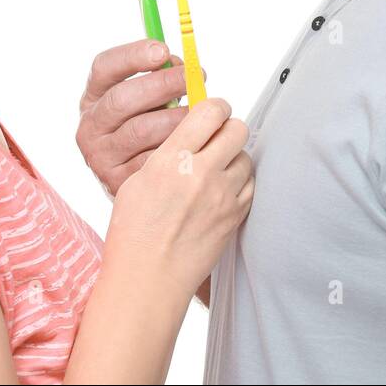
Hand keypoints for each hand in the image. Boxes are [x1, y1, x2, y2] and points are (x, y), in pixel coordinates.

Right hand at [77, 39, 206, 196]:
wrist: (140, 186)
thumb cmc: (148, 130)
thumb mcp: (144, 101)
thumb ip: (158, 78)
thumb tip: (183, 64)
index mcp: (93, 98)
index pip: (104, 67)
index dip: (133, 55)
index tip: (163, 50)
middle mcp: (90, 126)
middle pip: (122, 99)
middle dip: (163, 84)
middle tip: (195, 77)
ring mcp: (100, 156)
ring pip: (141, 130)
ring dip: (177, 117)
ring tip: (202, 115)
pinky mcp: (117, 181)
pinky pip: (153, 160)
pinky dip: (176, 148)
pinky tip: (193, 143)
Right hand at [105, 97, 253, 299]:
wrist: (148, 279)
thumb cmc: (134, 234)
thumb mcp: (137, 181)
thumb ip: (167, 153)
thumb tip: (189, 133)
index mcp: (171, 160)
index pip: (209, 112)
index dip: (213, 107)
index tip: (210, 111)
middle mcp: (201, 174)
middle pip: (237, 129)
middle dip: (228, 128)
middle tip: (218, 135)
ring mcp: (222, 197)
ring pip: (247, 156)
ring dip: (235, 157)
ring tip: (217, 168)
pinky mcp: (235, 217)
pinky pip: (250, 185)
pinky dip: (241, 182)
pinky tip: (223, 190)